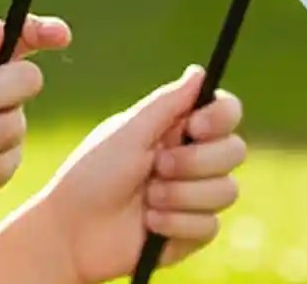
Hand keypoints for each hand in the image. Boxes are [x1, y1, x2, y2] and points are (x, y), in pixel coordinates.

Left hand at [32, 65, 245, 282]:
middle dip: (195, 162)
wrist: (71, 234)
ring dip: (182, 195)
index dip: (221, 118)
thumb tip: (200, 71)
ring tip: (148, 200)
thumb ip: (167, 103)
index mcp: (180, 130)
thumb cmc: (91, 176)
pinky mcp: (193, 231)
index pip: (227, 112)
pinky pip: (210, 225)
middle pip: (235, 151)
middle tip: (157, 168)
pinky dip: (177, 224)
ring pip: (227, 190)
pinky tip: (150, 224)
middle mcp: (195, 160)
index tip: (195, 128)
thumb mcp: (127, 133)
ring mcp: (196, 196)